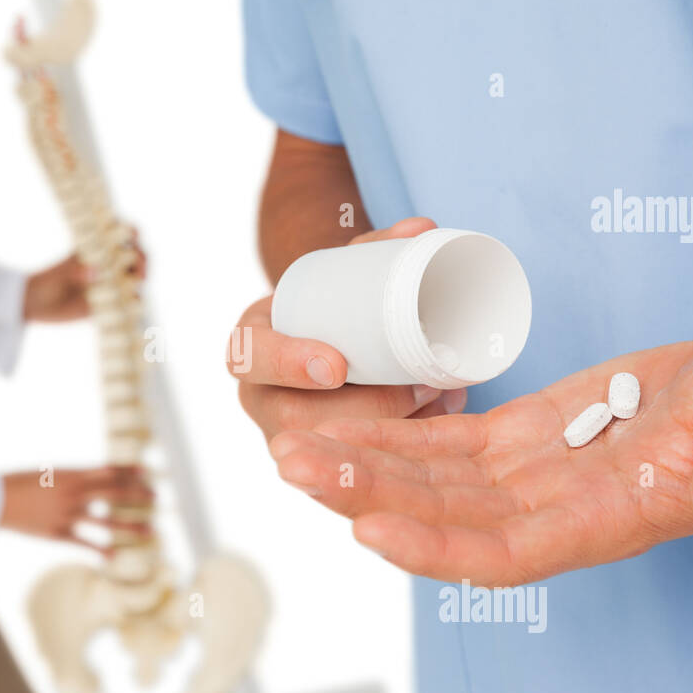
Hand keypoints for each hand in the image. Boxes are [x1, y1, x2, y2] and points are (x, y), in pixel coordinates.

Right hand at [0, 465, 152, 553]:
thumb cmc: (20, 482)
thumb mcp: (48, 473)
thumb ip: (71, 478)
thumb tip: (91, 479)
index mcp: (71, 474)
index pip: (108, 472)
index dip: (129, 473)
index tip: (146, 474)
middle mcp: (73, 494)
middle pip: (113, 493)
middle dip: (137, 495)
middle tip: (155, 498)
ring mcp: (66, 515)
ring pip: (105, 521)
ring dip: (129, 525)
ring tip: (150, 531)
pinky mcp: (57, 533)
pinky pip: (83, 542)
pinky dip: (100, 549)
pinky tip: (114, 556)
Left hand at [23, 233, 145, 322]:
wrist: (36, 306)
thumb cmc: (46, 282)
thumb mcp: (58, 274)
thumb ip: (74, 270)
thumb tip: (94, 271)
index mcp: (96, 249)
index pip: (118, 235)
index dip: (129, 231)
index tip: (131, 234)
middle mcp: (107, 265)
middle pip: (134, 255)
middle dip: (141, 256)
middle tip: (137, 261)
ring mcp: (110, 284)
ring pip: (135, 276)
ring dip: (141, 275)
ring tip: (138, 278)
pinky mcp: (110, 304)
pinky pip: (129, 303)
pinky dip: (135, 301)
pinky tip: (134, 301)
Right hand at [228, 217, 465, 444]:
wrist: (322, 338)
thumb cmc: (326, 301)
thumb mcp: (338, 270)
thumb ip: (376, 248)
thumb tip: (424, 229)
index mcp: (250, 345)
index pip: (250, 358)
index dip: (288, 364)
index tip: (336, 365)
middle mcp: (261, 396)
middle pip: (297, 417)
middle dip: (366, 407)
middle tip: (423, 385)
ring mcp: (288, 433)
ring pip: (331, 446)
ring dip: (391, 429)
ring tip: (443, 401)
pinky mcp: (320, 455)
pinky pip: (354, 463)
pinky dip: (399, 447)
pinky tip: (440, 429)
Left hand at [268, 331, 692, 585]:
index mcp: (601, 524)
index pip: (501, 554)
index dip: (433, 547)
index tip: (367, 529)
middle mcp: (551, 513)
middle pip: (440, 517)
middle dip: (365, 496)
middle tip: (296, 466)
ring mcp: (529, 478)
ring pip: (428, 483)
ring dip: (360, 469)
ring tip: (293, 449)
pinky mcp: (521, 439)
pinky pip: (442, 447)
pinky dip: (391, 439)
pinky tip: (342, 429)